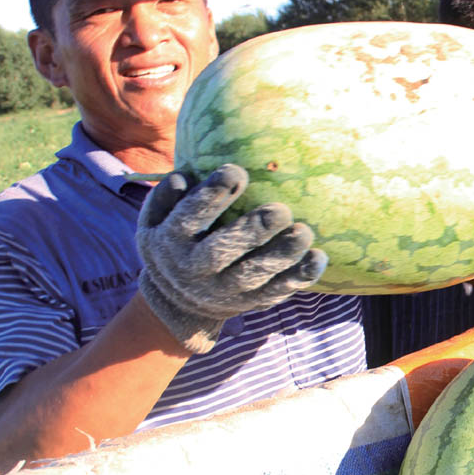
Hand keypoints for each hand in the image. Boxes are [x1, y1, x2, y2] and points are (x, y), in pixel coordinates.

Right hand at [136, 164, 327, 352]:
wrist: (178, 303)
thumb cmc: (173, 240)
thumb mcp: (155, 219)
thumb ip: (165, 197)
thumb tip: (182, 177)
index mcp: (171, 241)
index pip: (189, 217)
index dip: (211, 196)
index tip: (236, 171)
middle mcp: (196, 270)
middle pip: (222, 252)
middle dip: (252, 232)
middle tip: (280, 210)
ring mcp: (225, 291)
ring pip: (253, 276)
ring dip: (280, 256)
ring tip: (303, 232)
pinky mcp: (251, 302)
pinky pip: (276, 291)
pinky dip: (299, 277)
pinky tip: (318, 257)